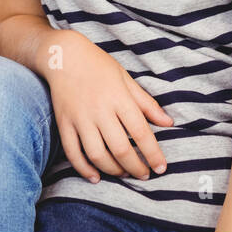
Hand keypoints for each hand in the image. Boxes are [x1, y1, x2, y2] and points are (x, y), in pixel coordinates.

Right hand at [44, 30, 173, 182]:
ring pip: (97, 154)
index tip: (160, 168)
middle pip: (120, 148)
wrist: (63, 55)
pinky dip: (83, 168)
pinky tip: (95, 176)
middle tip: (144, 175)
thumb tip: (169, 123)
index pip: (140, 132)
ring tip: (124, 173)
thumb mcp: (126, 78)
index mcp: (118, 97)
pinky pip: (72, 152)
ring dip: (113, 170)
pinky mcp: (64, 123)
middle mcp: (99, 110)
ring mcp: (80, 118)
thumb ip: (146, 103)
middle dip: (135, 167)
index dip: (153, 154)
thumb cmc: (98, 65)